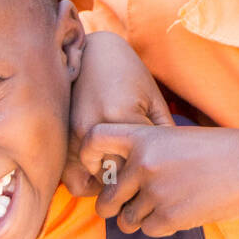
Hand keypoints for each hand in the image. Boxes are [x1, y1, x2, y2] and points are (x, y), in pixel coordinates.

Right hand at [63, 31, 172, 195]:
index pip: (142, 165)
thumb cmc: (128, 72)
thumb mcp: (152, 98)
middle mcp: (94, 130)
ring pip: (92, 184)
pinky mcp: (61, 139)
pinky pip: (72, 175)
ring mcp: (73, 136)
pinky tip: (102, 170)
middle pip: (117, 181)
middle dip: (130, 186)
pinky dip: (87, 180)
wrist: (91, 52)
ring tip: (120, 179)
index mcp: (122, 118)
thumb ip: (164, 132)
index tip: (162, 177)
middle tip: (143, 184)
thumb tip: (176, 165)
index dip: (154, 175)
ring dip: (106, 186)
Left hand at [80, 123, 238, 235]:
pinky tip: (177, 214)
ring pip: (126, 220)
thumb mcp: (175, 137)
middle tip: (122, 208)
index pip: (93, 139)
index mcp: (142, 138)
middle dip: (112, 208)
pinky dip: (158, 227)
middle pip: (106, 197)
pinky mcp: (169, 217)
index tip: (99, 169)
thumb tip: (119, 178)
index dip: (87, 156)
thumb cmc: (215, 151)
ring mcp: (155, 192)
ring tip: (158, 209)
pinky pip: (148, 231)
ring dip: (138, 220)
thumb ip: (146, 152)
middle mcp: (143, 164)